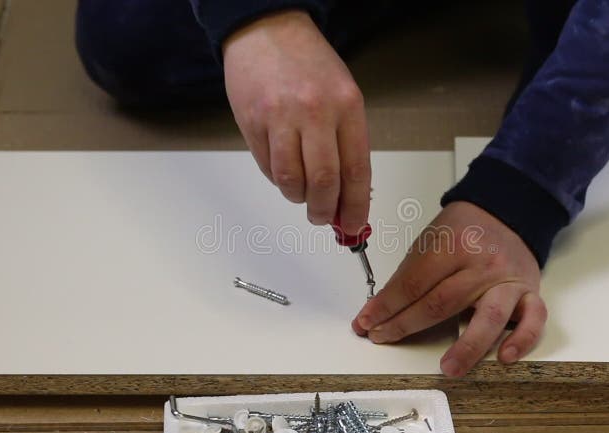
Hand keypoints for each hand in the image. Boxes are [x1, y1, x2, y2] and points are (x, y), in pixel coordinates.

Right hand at [223, 11, 370, 234]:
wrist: (266, 30)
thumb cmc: (309, 64)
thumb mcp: (343, 95)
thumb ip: (346, 143)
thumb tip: (346, 194)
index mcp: (347, 106)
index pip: (356, 171)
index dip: (355, 206)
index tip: (354, 225)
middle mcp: (316, 112)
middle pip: (323, 181)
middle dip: (325, 210)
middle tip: (323, 218)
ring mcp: (281, 117)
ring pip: (291, 180)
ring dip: (298, 197)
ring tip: (301, 195)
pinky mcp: (252, 122)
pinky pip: (267, 167)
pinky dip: (278, 179)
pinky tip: (284, 171)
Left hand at [352, 201, 547, 376]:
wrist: (507, 212)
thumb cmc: (464, 229)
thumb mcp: (431, 239)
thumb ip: (410, 273)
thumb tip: (382, 308)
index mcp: (454, 245)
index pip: (414, 284)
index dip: (386, 306)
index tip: (366, 322)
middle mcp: (483, 264)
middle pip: (442, 303)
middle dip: (406, 325)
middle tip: (383, 338)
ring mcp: (508, 280)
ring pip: (489, 317)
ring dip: (466, 346)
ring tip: (447, 368)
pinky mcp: (530, 292)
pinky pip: (532, 319)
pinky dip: (522, 339)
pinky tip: (504, 356)